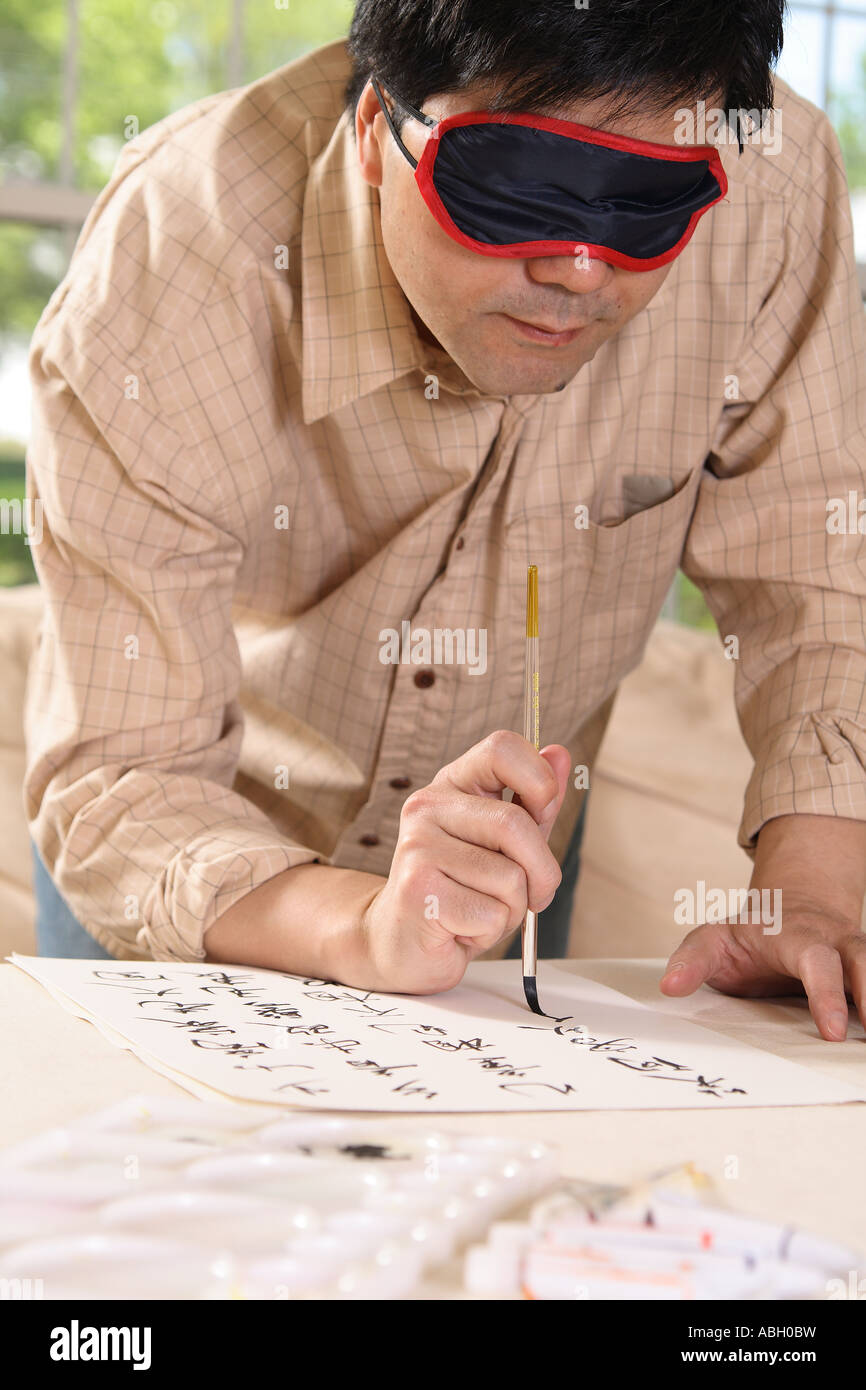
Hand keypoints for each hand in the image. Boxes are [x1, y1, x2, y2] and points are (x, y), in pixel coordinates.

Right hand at [359, 730, 570, 994]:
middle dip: (542, 871)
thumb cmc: (460, 891)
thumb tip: (559, 754)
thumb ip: (533, 803)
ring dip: (513, 908)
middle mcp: (427, 807)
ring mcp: (418, 847)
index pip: (500, 748)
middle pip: (515, 824)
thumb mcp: (504, 844)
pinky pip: (491, 914)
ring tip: (481, 910)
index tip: (543, 814)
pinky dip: (490, 932)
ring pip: (510, 877)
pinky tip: (462, 928)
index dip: (539, 780)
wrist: (403, 944)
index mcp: (451, 785)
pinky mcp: (418, 890)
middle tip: (534, 894)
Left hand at [661, 901, 865, 1041]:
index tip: (832, 1032)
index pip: (815, 960)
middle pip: (863, 961)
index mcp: (795, 935)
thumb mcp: (712, 939)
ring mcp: (857, 955)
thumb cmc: (749, 934)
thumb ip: (691, 961)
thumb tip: (669, 987)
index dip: (825, 994)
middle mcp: (834, 940)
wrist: (792, 907)